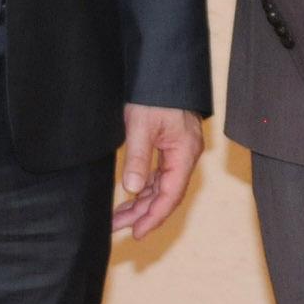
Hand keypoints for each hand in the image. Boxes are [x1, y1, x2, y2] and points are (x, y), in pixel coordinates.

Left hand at [113, 104, 204, 239]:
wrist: (161, 71)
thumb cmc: (154, 95)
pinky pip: (159, 175)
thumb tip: (131, 189)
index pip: (171, 194)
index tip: (138, 233)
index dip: (154, 216)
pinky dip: (144, 187)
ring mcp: (179, 151)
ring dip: (141, 202)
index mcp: (184, 153)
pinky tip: (130, 196)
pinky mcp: (170, 146)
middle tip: (118, 228)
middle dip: (142, 213)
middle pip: (166, 194)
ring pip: (161, 186)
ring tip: (119, 217)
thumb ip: (138, 158)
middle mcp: (185, 155)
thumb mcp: (141, 125)